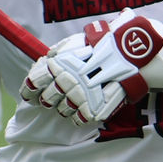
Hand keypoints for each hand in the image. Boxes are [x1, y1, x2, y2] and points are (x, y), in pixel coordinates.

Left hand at [19, 8, 162, 125]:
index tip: (30, 95)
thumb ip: (57, 54)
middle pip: (46, 100)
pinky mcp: (92, 109)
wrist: (133, 54)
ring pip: (62, 111)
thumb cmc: (104, 45)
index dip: (29, 91)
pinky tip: (85, 107)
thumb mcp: (76, 42)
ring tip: (76, 99)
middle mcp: (65, 82)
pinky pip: (78, 119)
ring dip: (66, 106)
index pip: (33, 83)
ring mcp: (79, 97)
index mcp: (57, 64)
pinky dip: (80, 115)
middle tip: (55, 97)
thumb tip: (43, 63)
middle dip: (48, 99)